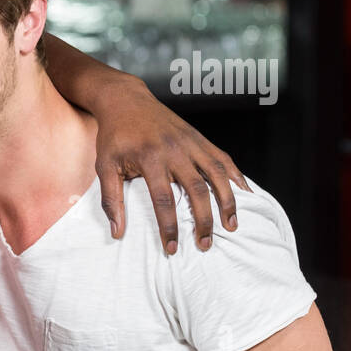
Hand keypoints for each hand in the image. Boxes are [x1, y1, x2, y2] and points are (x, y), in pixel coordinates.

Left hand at [94, 82, 247, 253]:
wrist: (126, 101)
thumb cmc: (114, 137)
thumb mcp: (105, 167)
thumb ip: (111, 200)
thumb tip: (118, 233)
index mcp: (149, 158)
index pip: (163, 200)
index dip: (169, 227)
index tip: (172, 248)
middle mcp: (174, 150)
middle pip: (196, 190)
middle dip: (203, 220)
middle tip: (205, 245)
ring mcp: (191, 143)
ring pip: (216, 175)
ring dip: (227, 202)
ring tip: (231, 226)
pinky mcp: (200, 139)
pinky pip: (223, 159)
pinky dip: (236, 177)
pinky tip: (245, 196)